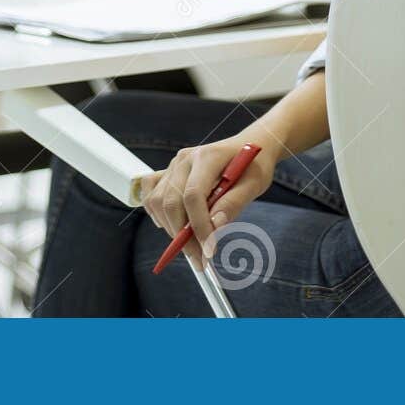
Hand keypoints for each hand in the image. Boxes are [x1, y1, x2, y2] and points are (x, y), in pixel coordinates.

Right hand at [140, 137, 275, 267]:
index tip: (209, 251)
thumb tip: (214, 226)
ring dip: (170, 229)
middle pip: (171, 202)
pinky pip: (150, 193)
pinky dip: (156, 213)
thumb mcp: (254, 184)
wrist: (251, 145)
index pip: (193, 195)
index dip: (198, 226)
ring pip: (157, 201)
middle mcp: (185, 158)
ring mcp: (174, 164)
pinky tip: (171, 225)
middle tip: (200, 259)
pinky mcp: (168, 171)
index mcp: (208, 157)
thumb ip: (233, 203)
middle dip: (183, 236)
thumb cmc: (254, 166)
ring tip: (191, 246)